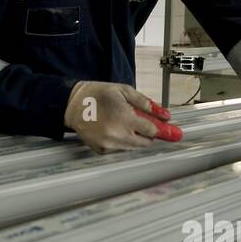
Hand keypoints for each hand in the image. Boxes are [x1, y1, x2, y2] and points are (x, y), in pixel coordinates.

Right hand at [64, 81, 182, 152]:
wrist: (72, 105)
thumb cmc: (97, 94)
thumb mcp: (123, 91)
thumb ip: (145, 104)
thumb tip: (164, 115)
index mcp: (123, 117)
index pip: (151, 131)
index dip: (161, 129)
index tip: (168, 129)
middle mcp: (117, 134)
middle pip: (145, 143)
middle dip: (148, 134)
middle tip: (144, 124)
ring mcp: (108, 144)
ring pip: (133, 148)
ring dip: (135, 138)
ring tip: (124, 124)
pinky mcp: (102, 150)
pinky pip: (121, 149)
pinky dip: (122, 142)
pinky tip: (114, 129)